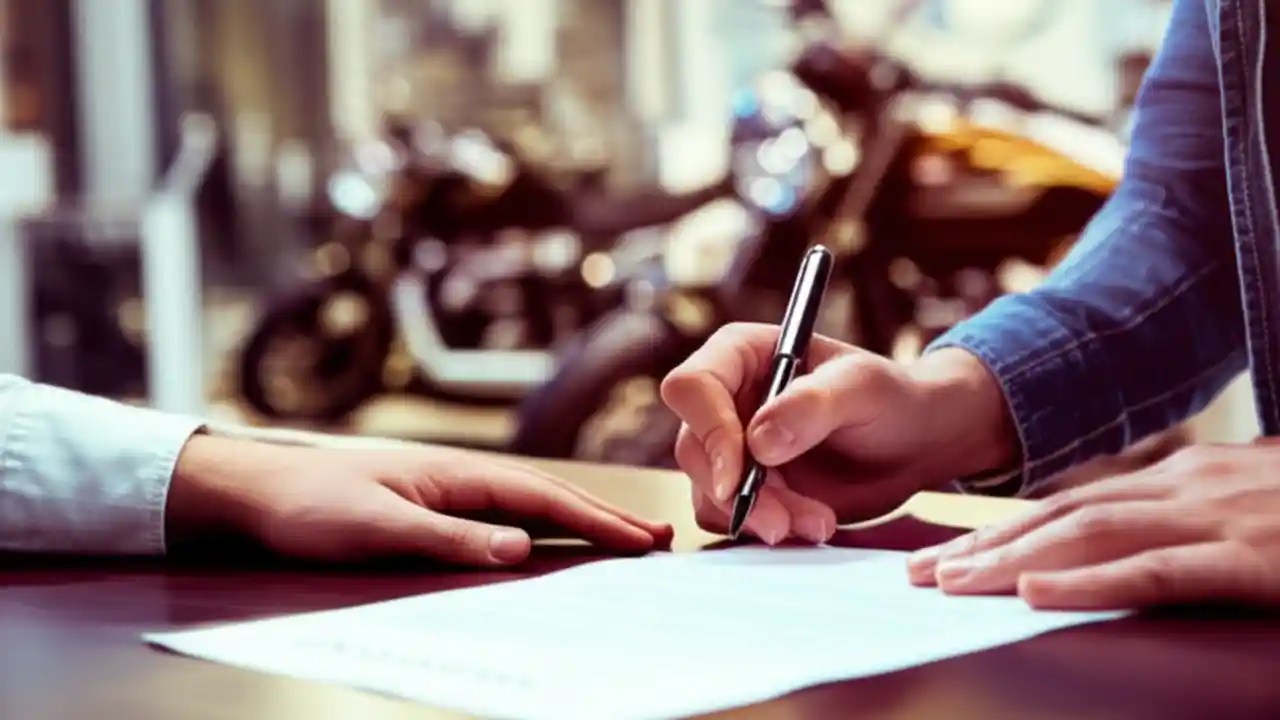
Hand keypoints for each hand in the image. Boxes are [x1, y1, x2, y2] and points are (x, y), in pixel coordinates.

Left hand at [166, 435, 672, 565]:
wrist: (258, 491)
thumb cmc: (309, 505)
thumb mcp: (377, 528)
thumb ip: (449, 538)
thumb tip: (518, 546)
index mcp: (455, 473)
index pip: (541, 498)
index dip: (595, 519)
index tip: (640, 539)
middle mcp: (459, 475)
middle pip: (547, 496)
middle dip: (604, 515)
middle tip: (655, 536)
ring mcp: (448, 487)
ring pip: (529, 504)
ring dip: (578, 518)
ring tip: (622, 535)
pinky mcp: (433, 503)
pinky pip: (503, 513)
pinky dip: (541, 524)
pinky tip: (551, 535)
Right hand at [660, 323, 1015, 544]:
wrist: (913, 444)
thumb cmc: (891, 398)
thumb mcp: (864, 389)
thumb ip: (813, 405)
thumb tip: (759, 442)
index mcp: (742, 354)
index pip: (692, 386)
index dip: (708, 432)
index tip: (739, 479)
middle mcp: (726, 398)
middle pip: (693, 448)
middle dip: (737, 492)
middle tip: (785, 522)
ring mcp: (731, 446)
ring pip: (710, 491)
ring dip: (759, 516)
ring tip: (819, 521)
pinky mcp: (745, 487)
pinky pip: (731, 516)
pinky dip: (768, 527)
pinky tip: (814, 522)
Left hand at [907, 442, 1279, 608]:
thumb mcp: (1239, 503)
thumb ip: (1175, 519)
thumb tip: (1107, 541)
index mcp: (1177, 476)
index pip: (1065, 504)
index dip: (996, 530)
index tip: (939, 557)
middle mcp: (1183, 487)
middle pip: (1060, 517)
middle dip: (983, 546)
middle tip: (917, 577)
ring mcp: (1216, 518)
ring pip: (1091, 537)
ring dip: (1014, 560)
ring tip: (951, 585)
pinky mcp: (1250, 557)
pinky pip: (1159, 571)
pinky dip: (1093, 581)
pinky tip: (1039, 594)